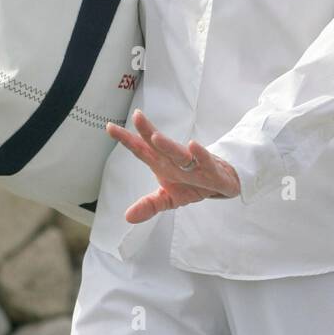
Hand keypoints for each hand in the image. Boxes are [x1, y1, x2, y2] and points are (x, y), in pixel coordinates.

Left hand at [105, 110, 241, 221]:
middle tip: (137, 117)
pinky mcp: (212, 171)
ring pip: (179, 153)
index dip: (127, 140)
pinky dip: (200, 155)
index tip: (110, 127)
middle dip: (147, 131)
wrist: (223, 184)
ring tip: (155, 138)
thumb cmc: (193, 184)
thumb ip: (149, 205)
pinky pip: (206, 162)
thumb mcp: (168, 198)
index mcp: (162, 164)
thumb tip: (128, 217)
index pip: (142, 150)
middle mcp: (176, 160)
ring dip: (168, 146)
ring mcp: (194, 164)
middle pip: (159, 145)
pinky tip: (194, 147)